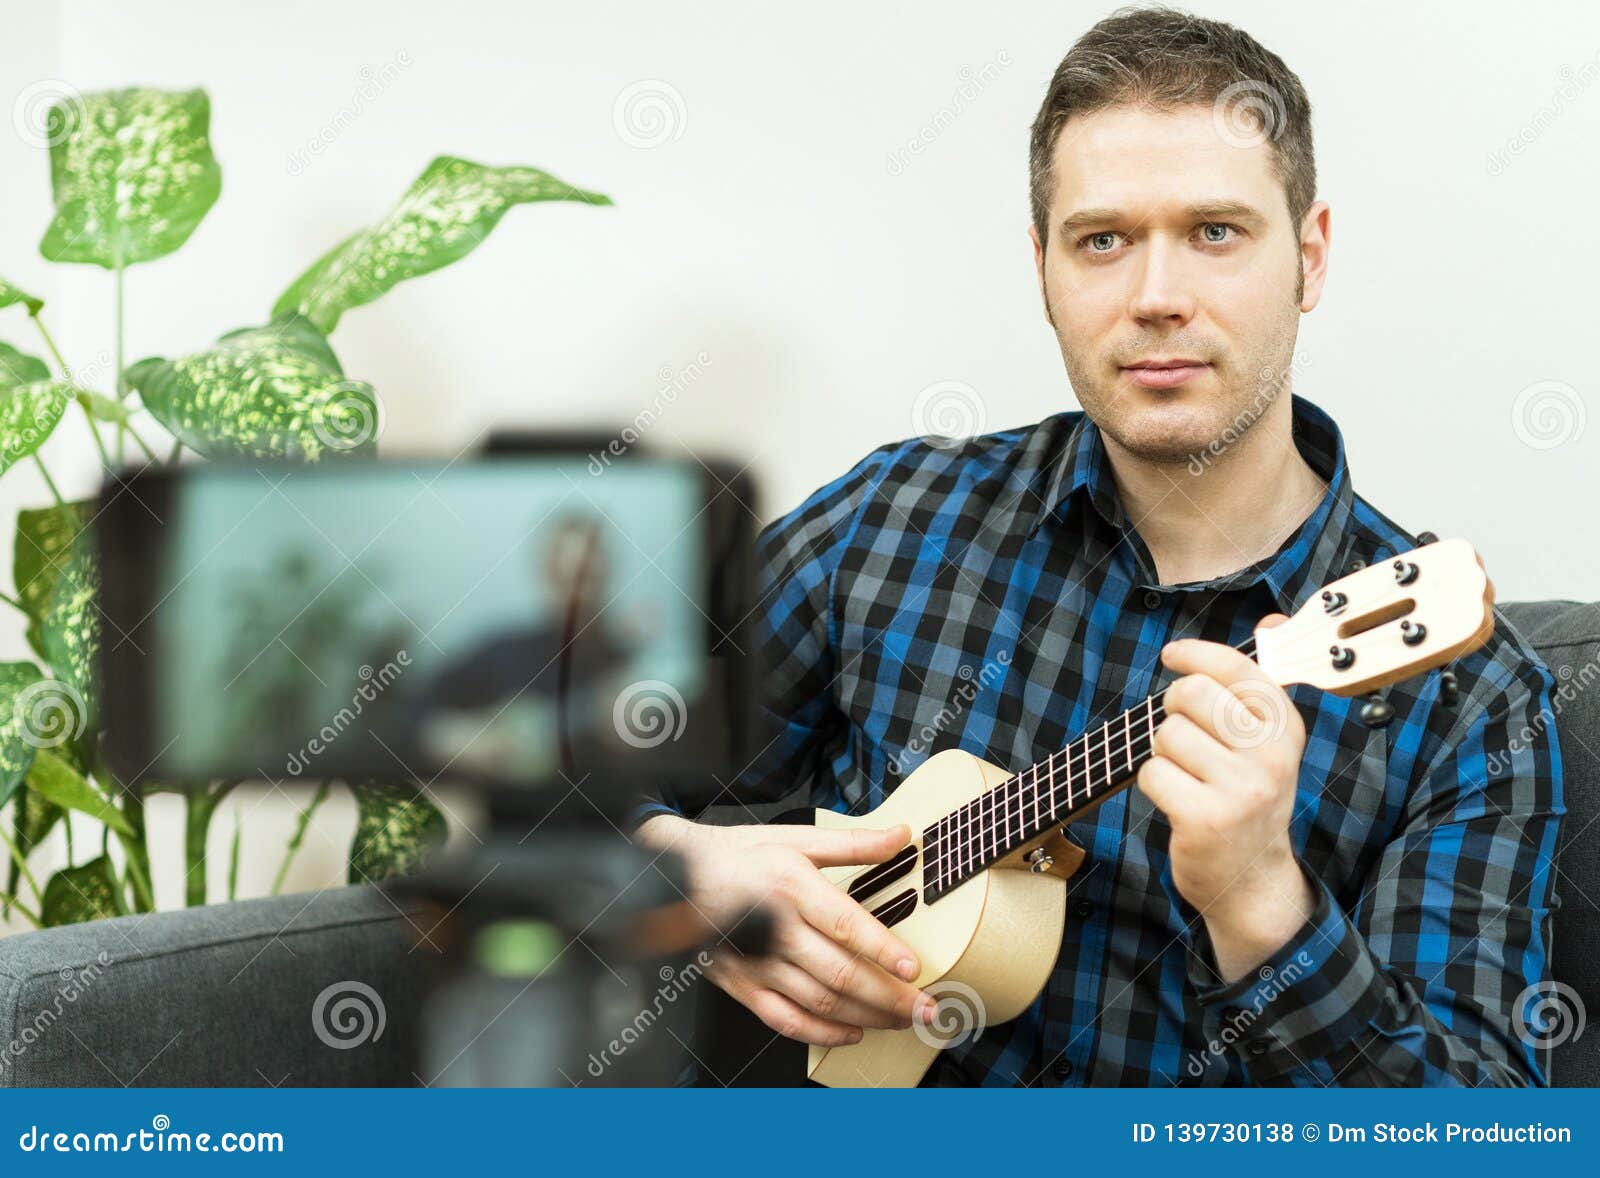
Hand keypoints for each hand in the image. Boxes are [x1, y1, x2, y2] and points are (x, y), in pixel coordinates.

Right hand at [634, 815, 938, 1045]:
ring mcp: (756, 962)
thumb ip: (853, 843)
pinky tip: (851, 1032)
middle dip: (889, 996)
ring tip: (900, 1019)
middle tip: (925, 1007)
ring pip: (819, 1001)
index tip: (913, 968)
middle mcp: (774, 927)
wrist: (676, 875)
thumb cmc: (739, 855)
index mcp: (791, 884)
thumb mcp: (795, 837)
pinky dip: (822, 1033)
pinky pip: (785, 1020)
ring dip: (866, 1016)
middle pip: (839, 972)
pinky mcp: (742, 985)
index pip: (844, 923)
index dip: (881, 949)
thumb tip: (901, 836)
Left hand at [1134, 615, 1315, 980]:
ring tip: (1187, 776)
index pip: (1238, 668)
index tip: (1173, 655)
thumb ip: (1261, 686)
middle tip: (1184, 735)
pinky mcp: (1207, 819)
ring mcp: (1242, 790)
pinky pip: (1153, 773)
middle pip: (1191, 695)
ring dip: (1164, 753)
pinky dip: (1154, 784)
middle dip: (1173, 710)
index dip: (1196, 653)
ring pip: (1167, 735)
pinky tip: (1178, 801)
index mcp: (1286, 729)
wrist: (1252, 880)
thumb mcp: (1268, 742)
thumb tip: (1273, 621)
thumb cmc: (1248, 797)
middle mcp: (1271, 757)